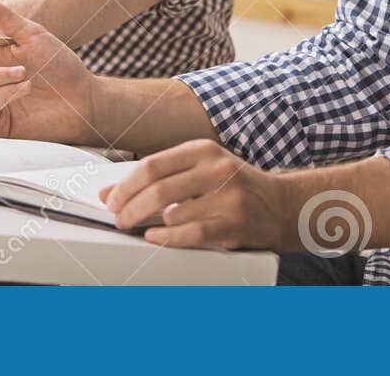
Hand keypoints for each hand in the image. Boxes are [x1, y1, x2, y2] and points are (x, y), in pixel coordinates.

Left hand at [100, 141, 291, 249]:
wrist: (280, 205)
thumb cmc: (233, 186)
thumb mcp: (199, 170)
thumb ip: (158, 177)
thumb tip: (109, 192)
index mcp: (203, 150)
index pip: (152, 165)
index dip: (126, 185)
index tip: (111, 200)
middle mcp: (217, 169)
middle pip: (158, 189)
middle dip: (130, 207)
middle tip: (119, 219)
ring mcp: (228, 198)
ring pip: (173, 213)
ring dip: (149, 224)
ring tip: (142, 228)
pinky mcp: (235, 225)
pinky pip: (191, 234)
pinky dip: (168, 238)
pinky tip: (155, 237)